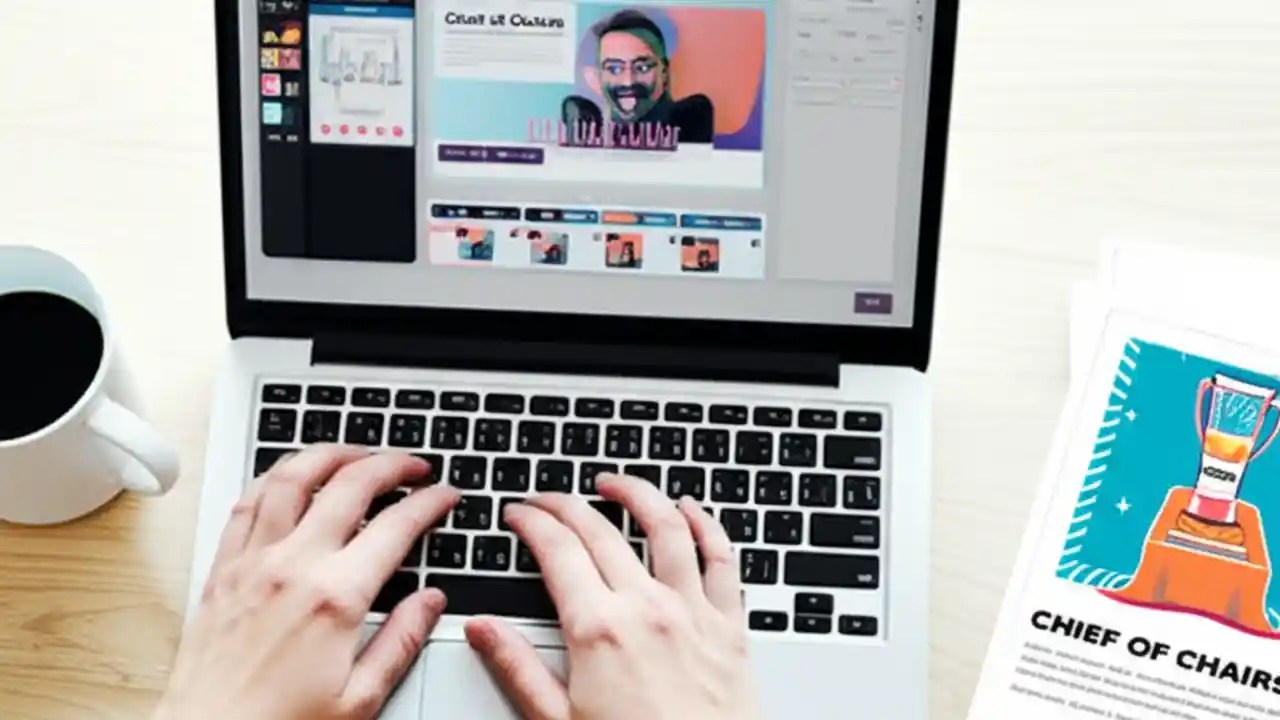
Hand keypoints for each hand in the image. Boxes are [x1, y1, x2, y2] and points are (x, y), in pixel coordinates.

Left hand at [156, 446, 459, 719]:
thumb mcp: (360, 699)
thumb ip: (402, 641)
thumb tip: (431, 601)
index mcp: (336, 598)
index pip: (397, 527)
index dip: (430, 502)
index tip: (444, 496)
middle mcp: (293, 567)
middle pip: (350, 484)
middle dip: (391, 463)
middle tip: (413, 465)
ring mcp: (253, 562)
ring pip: (293, 477)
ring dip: (331, 454)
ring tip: (356, 452)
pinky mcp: (222, 570)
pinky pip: (247, 502)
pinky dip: (275, 477)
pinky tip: (291, 476)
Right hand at [464, 474, 759, 719]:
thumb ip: (518, 669)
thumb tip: (481, 629)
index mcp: (598, 630)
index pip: (557, 551)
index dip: (532, 522)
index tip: (518, 513)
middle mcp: (646, 609)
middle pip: (601, 531)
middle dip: (566, 504)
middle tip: (547, 499)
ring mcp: (692, 611)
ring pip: (665, 526)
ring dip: (636, 494)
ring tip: (613, 483)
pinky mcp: (728, 624)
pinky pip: (720, 557)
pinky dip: (706, 524)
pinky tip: (691, 509)